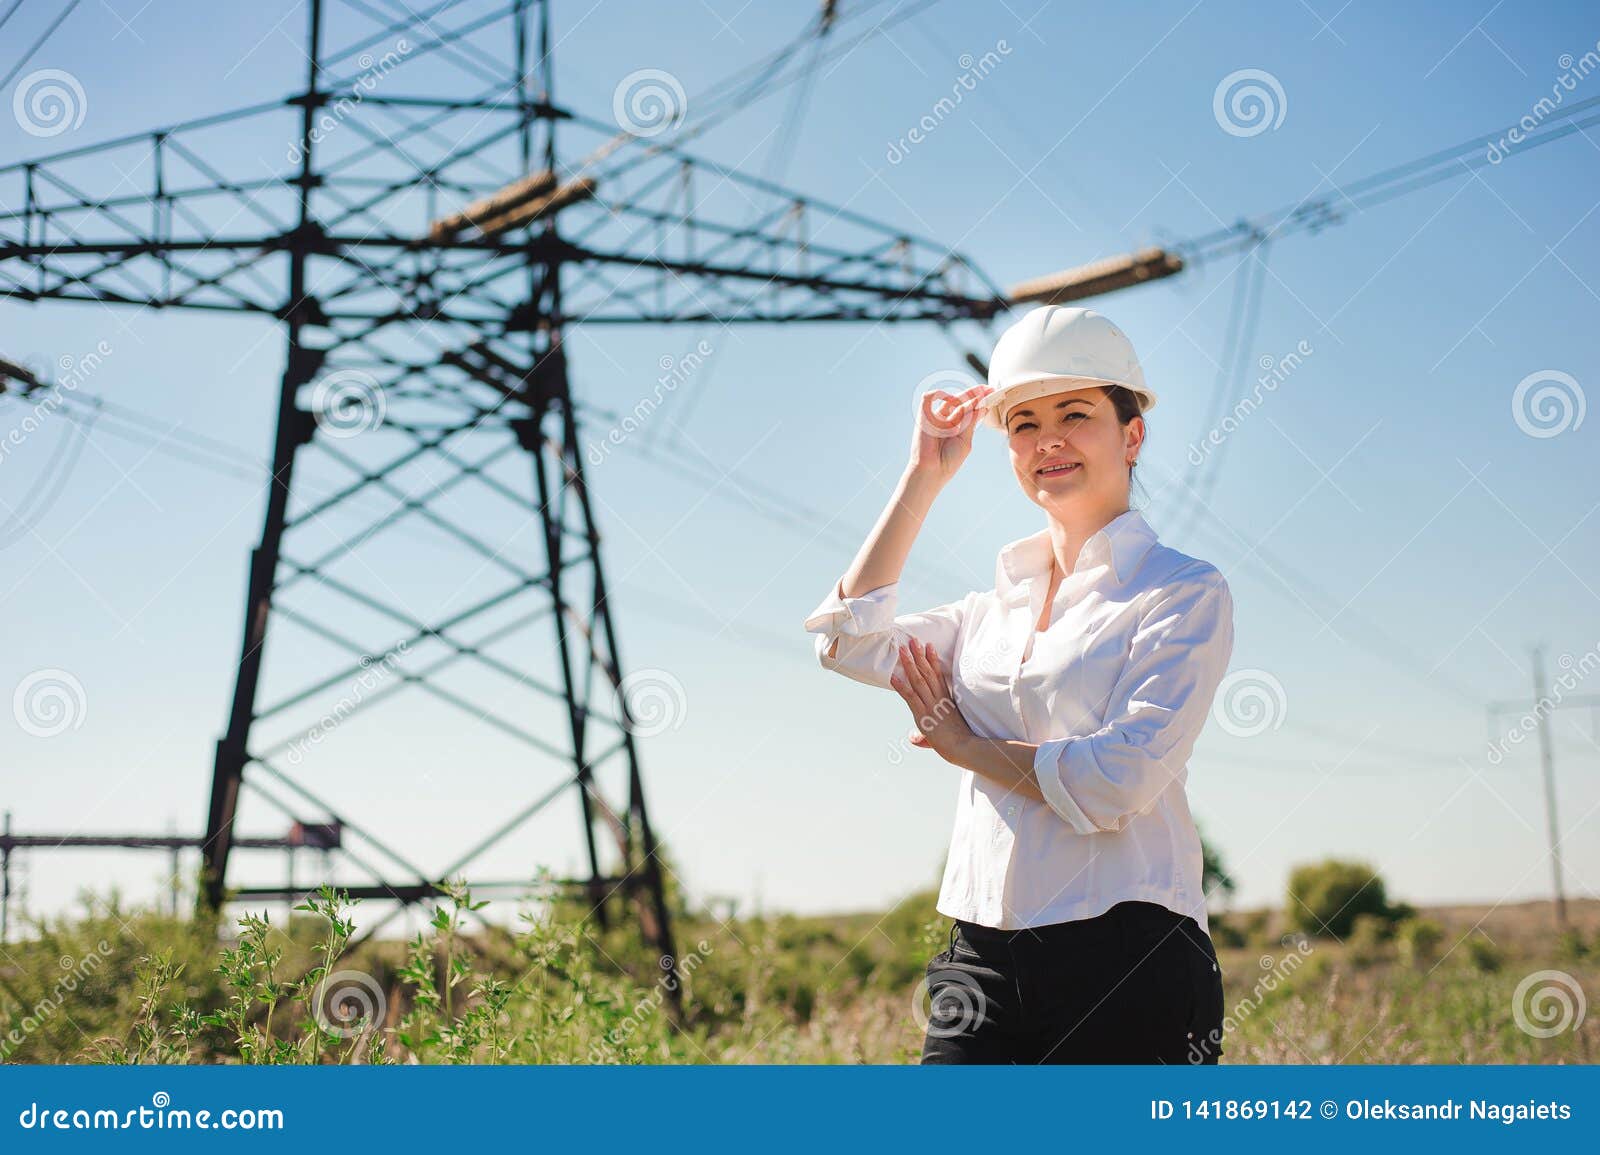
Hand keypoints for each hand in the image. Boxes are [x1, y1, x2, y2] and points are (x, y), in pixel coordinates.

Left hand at [889, 638, 973, 762]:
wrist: (964, 747)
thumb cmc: (959, 741)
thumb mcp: (942, 733)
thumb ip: (925, 734)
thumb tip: (912, 738)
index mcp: (946, 699)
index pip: (938, 675)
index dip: (932, 659)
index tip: (929, 645)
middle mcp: (938, 699)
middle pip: (927, 672)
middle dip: (919, 655)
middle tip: (913, 640)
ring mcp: (930, 705)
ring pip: (918, 680)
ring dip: (909, 663)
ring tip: (903, 650)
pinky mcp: (923, 714)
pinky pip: (910, 697)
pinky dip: (901, 686)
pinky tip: (893, 676)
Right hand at [908, 384, 991, 482]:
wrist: (933, 470)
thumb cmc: (949, 460)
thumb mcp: (965, 439)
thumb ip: (971, 421)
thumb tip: (983, 406)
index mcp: (957, 427)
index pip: (969, 409)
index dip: (980, 400)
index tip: (992, 393)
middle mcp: (946, 420)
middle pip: (961, 401)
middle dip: (975, 393)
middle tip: (988, 388)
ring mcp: (935, 417)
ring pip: (950, 399)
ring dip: (964, 396)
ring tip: (977, 396)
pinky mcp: (923, 416)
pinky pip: (928, 398)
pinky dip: (939, 394)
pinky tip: (951, 400)